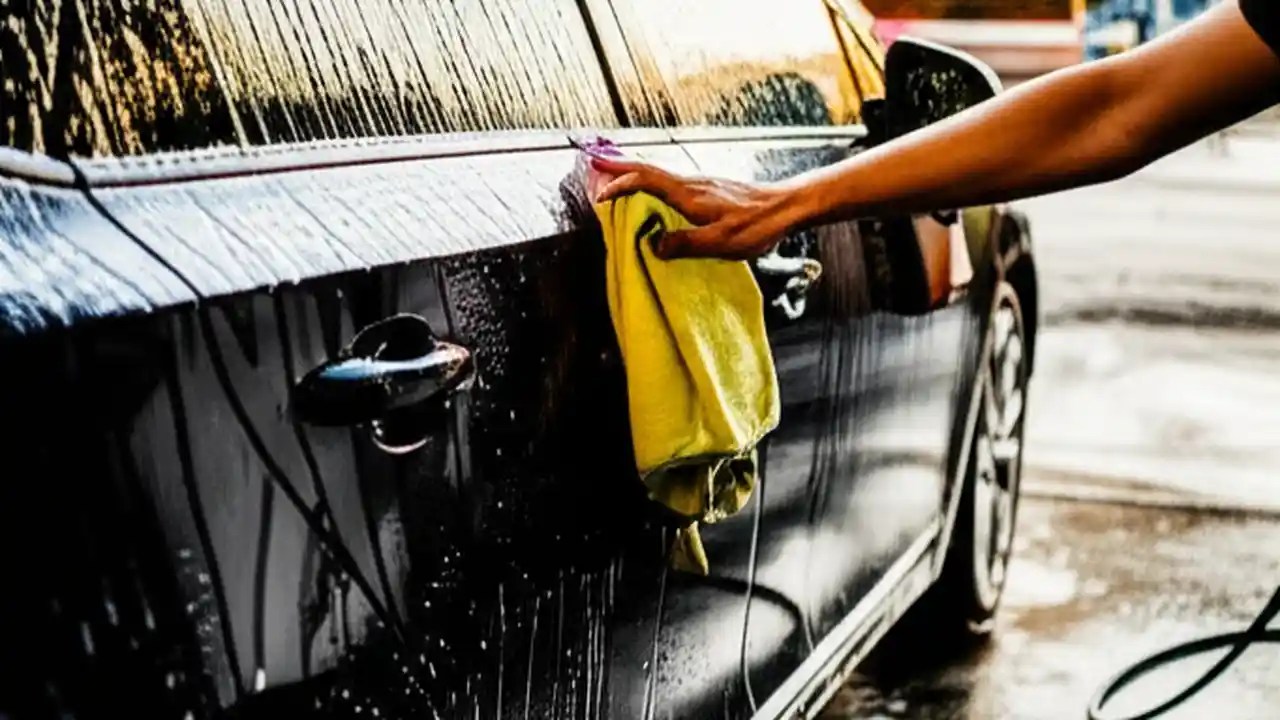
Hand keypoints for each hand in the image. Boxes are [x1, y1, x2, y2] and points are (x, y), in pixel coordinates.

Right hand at [589, 155, 794, 259]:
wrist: (785, 207)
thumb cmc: (756, 225)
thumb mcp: (720, 242)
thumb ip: (685, 244)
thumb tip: (653, 245)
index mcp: (688, 194)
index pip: (645, 180)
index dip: (620, 185)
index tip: (601, 196)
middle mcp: (691, 183)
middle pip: (647, 168)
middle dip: (618, 165)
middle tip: (593, 162)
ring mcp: (699, 184)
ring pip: (658, 172)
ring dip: (634, 171)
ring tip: (615, 173)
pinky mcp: (707, 189)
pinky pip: (669, 180)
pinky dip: (651, 179)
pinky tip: (652, 189)